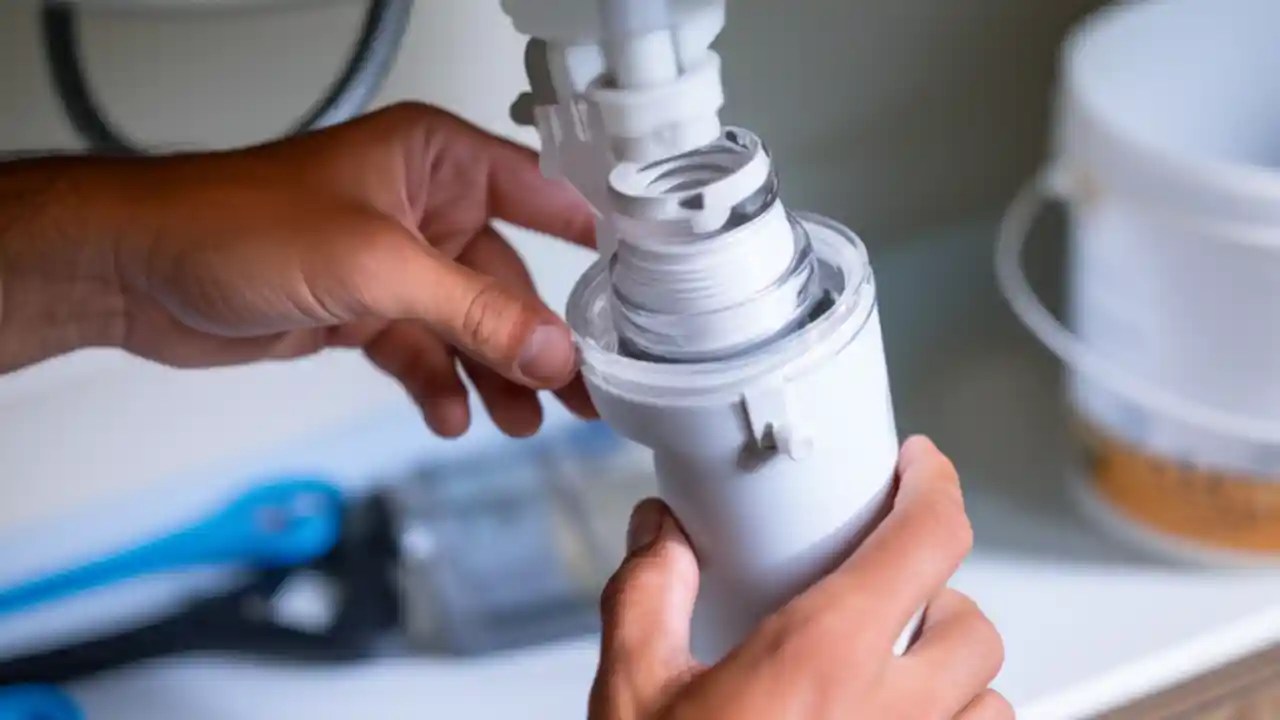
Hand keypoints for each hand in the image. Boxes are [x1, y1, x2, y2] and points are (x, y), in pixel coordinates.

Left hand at [0, 103, 596, 436]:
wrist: (142, 272)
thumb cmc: (234, 221)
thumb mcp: (376, 265)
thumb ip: (472, 312)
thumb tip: (548, 348)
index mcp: (433, 159)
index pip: (536, 189)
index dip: (586, 233)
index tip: (634, 279)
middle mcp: (419, 207)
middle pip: (506, 279)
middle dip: (536, 340)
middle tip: (579, 389)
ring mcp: (391, 264)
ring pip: (467, 326)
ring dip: (494, 374)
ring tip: (521, 418)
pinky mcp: (361, 311)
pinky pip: (423, 353)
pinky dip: (440, 385)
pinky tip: (452, 413)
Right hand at [591, 436, 1009, 719]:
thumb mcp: (634, 696)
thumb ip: (649, 597)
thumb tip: (663, 537)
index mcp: (821, 661)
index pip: (927, 540)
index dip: (936, 486)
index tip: (921, 469)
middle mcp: (892, 718)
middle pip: (974, 625)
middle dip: (938, 600)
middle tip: (888, 600)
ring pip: (993, 702)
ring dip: (955, 678)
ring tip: (899, 679)